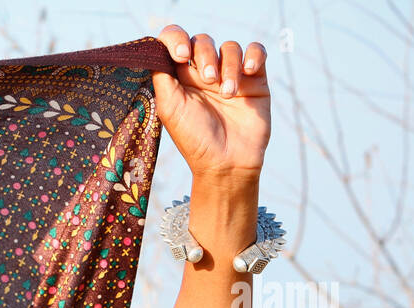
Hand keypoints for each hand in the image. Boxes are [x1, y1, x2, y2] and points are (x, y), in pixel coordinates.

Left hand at [151, 26, 269, 181]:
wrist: (227, 162)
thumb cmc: (194, 138)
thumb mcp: (169, 107)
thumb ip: (161, 76)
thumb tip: (156, 48)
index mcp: (180, 78)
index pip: (175, 42)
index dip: (176, 39)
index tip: (180, 55)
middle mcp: (204, 73)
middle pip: (202, 41)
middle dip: (205, 55)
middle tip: (208, 81)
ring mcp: (230, 75)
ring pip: (230, 47)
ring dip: (229, 65)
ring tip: (227, 93)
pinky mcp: (255, 79)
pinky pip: (256, 51)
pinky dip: (253, 56)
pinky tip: (248, 73)